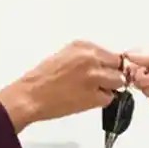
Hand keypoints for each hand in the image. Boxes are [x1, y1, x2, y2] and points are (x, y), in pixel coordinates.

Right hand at [0, 40, 125, 132]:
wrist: (30, 96)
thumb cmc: (42, 79)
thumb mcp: (65, 56)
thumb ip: (86, 57)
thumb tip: (103, 63)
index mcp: (83, 46)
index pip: (112, 54)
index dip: (110, 65)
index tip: (106, 71)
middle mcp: (90, 58)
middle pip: (118, 67)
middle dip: (111, 76)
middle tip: (99, 83)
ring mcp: (94, 77)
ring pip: (118, 82)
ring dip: (108, 88)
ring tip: (90, 92)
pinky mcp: (94, 96)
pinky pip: (109, 98)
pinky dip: (101, 101)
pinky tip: (86, 100)